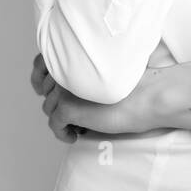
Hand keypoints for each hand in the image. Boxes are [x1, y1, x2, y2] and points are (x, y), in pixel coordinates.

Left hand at [30, 52, 157, 141]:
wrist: (149, 94)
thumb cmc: (137, 83)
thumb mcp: (107, 68)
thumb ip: (86, 68)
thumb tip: (70, 85)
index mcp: (75, 55)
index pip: (40, 63)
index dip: (41, 79)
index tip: (47, 90)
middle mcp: (65, 69)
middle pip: (45, 89)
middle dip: (55, 101)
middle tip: (72, 111)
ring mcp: (64, 89)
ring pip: (48, 107)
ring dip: (60, 118)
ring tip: (78, 124)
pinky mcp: (68, 109)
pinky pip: (55, 125)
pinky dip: (62, 133)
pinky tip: (75, 136)